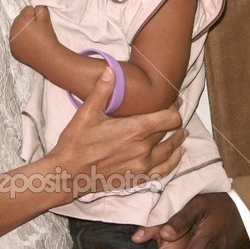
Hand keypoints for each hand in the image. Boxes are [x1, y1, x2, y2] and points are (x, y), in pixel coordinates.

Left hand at [10, 5, 56, 67]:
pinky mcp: (13, 50)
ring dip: (23, 32)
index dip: (35, 15)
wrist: (47, 56)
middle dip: (27, 23)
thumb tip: (35, 8)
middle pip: (20, 20)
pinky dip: (21, 42)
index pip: (27, 10)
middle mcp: (13, 29)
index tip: (40, 23)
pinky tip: (30, 45)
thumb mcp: (46, 18)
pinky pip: (16, 41)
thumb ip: (40, 8)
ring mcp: (12, 41)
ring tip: (34, 38)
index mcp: (21, 20)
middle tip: (38, 30)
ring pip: (17, 31)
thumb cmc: (47, 38)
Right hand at [50, 69, 185, 201]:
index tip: (174, 102)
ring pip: (170, 152)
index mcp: (134, 130)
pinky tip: (175, 156)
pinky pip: (163, 171)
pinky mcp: (137, 179)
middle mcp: (143, 149)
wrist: (67, 174)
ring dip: (177, 142)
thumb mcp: (87, 113)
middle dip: (174, 121)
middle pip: (169, 132)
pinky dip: (172, 162)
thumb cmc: (76, 143)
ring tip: (182, 134)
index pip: (169, 118)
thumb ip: (102, 90)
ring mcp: (141, 166)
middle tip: (174, 112)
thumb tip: (111, 69)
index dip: (174, 108)